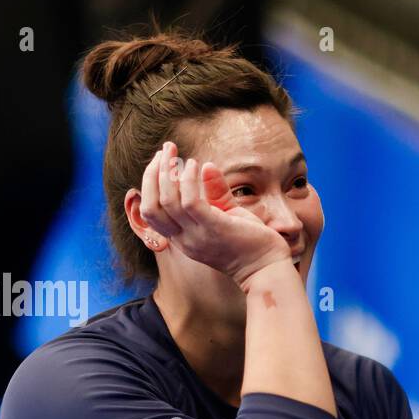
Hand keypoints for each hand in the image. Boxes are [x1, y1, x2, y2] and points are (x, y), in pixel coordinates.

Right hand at [138, 142, 291, 284]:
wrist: (268, 268)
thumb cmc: (249, 243)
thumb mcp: (226, 215)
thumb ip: (215, 193)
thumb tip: (206, 165)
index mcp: (182, 239)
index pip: (151, 213)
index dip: (150, 185)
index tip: (160, 162)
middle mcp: (185, 240)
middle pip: (151, 207)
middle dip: (152, 174)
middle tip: (164, 150)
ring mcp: (198, 236)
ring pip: (167, 202)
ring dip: (167, 172)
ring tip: (175, 152)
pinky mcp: (215, 229)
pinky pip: (191, 202)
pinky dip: (189, 181)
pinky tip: (195, 165)